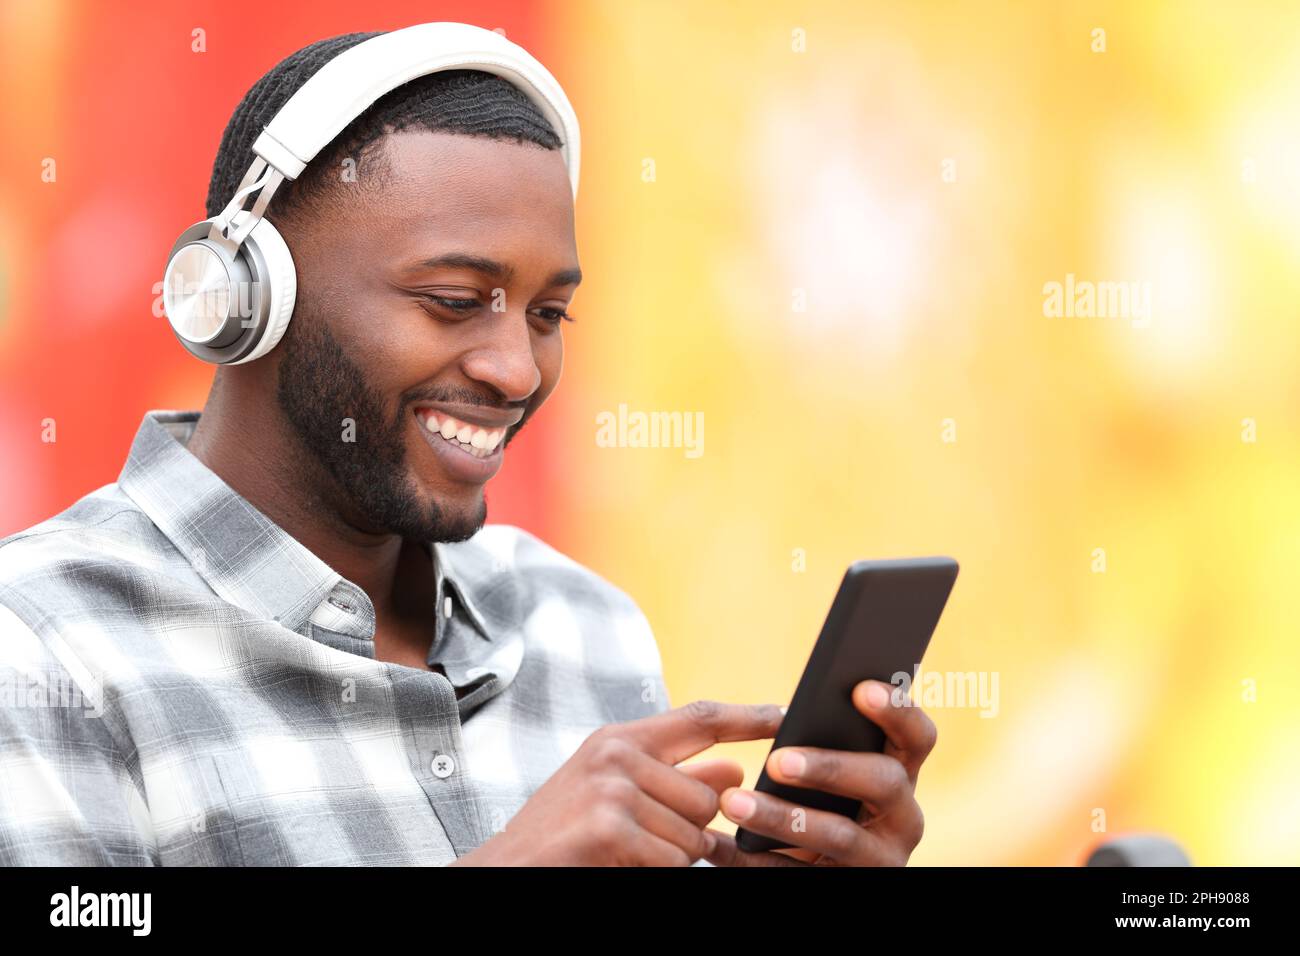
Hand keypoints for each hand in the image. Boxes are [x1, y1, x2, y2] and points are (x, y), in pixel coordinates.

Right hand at [453, 700, 783, 865]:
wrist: (508, 871)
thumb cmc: (563, 837)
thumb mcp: (615, 794)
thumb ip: (671, 778)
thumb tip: (733, 771)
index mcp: (618, 739)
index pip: (699, 718)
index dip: (746, 717)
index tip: (784, 715)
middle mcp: (616, 754)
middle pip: (709, 796)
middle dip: (693, 831)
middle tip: (645, 841)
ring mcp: (612, 787)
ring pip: (696, 834)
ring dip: (673, 856)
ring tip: (627, 852)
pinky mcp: (610, 826)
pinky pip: (674, 860)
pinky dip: (657, 871)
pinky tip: (620, 863)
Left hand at [703, 680, 935, 866]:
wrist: (807, 864)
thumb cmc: (813, 797)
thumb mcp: (825, 767)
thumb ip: (821, 737)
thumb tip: (782, 710)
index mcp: (899, 771)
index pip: (916, 736)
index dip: (897, 710)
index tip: (860, 688)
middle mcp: (903, 816)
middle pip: (885, 781)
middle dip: (831, 767)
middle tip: (777, 759)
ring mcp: (882, 858)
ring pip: (842, 835)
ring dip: (784, 818)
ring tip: (735, 802)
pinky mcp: (849, 885)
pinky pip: (803, 874)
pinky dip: (759, 859)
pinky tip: (720, 845)